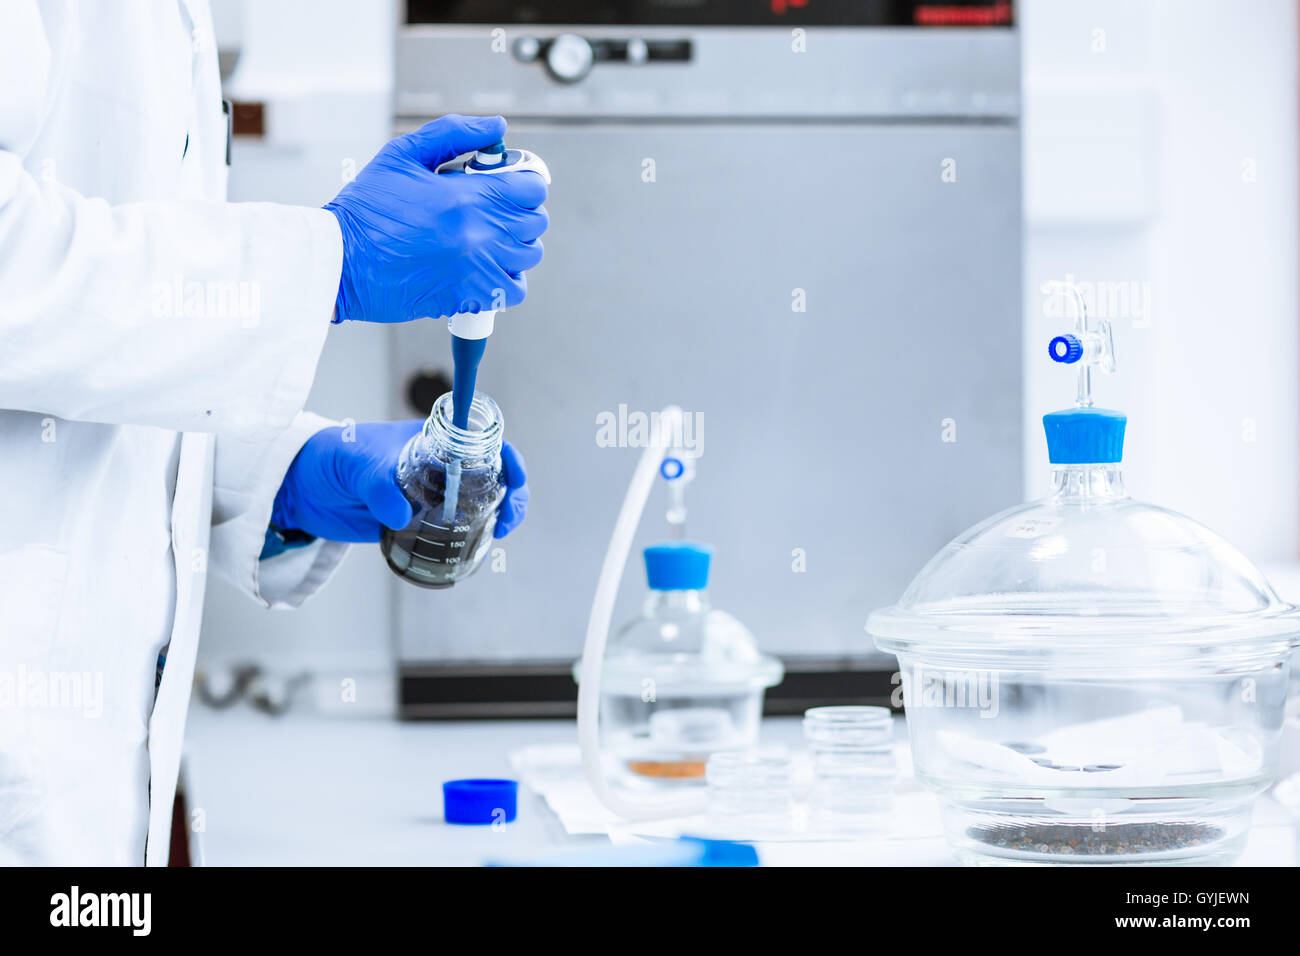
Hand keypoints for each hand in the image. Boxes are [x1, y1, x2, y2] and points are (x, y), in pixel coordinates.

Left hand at [273, 421, 530, 542]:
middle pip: (491, 474)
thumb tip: (401, 515)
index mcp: (431, 440)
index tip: (514, 476)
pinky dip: (468, 539)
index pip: (482, 441)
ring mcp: (430, 496)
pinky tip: (473, 549)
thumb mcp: (357, 463)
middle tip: (508, 518)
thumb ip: (378, 486)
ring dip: (495, 517)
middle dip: (512, 493)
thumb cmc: (332, 457)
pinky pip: (451, 531)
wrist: (303, 488)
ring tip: (496, 535)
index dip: (507, 455)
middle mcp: (439, 466)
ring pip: (477, 504)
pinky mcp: (416, 523)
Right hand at [324, 114, 547, 322]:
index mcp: (467, 197)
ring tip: (486, 236)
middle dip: (519, 209)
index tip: (507, 181)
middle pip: (535, 221)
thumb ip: (454, 134)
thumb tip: (496, 127)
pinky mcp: (469, 297)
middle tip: (492, 207)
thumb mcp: (403, 154)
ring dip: (515, 243)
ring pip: (529, 255)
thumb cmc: (365, 210)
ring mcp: (477, 269)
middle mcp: (479, 235)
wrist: (340, 262)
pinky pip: (514, 290)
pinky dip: (509, 278)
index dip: (522, 180)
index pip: (531, 187)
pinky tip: (486, 265)